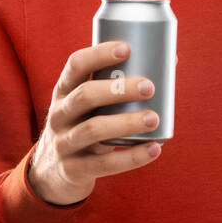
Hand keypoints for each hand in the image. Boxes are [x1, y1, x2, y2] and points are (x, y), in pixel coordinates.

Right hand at [27, 41, 162, 204]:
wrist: (51, 173)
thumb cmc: (84, 126)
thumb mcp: (86, 107)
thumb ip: (116, 87)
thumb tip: (170, 61)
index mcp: (63, 91)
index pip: (75, 65)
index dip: (99, 54)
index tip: (126, 49)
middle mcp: (59, 115)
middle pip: (85, 96)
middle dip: (118, 89)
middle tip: (149, 87)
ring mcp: (64, 144)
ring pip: (93, 130)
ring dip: (127, 122)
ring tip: (154, 118)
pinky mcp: (73, 170)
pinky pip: (104, 164)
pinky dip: (132, 157)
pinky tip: (154, 149)